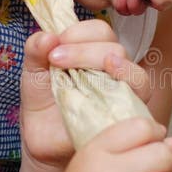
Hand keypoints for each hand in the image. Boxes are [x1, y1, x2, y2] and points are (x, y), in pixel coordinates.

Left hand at [19, 20, 152, 170]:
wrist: (42, 141)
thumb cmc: (43, 103)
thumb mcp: (32, 72)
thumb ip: (35, 50)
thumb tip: (46, 36)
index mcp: (93, 51)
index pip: (100, 30)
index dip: (79, 32)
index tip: (54, 45)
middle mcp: (114, 68)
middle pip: (116, 47)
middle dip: (85, 49)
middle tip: (56, 59)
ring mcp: (124, 92)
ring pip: (134, 71)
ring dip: (108, 66)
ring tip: (80, 71)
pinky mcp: (127, 115)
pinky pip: (139, 97)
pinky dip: (127, 86)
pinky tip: (108, 86)